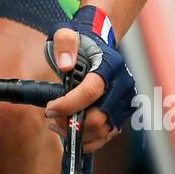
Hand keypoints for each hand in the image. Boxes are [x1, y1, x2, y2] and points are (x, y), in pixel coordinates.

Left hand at [43, 25, 116, 152]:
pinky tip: (69, 130)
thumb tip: (66, 65)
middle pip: (99, 118)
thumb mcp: (66, 34)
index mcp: (110, 66)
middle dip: (71, 123)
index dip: (68, 104)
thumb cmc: (81, 43)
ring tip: (57, 124)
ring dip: (77, 134)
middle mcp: (123, 86)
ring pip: (102, 131)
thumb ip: (64, 44)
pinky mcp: (122, 114)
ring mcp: (125, 103)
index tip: (49, 108)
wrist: (99, 48)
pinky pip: (105, 136)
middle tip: (52, 117)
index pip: (90, 91)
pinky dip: (87, 139)